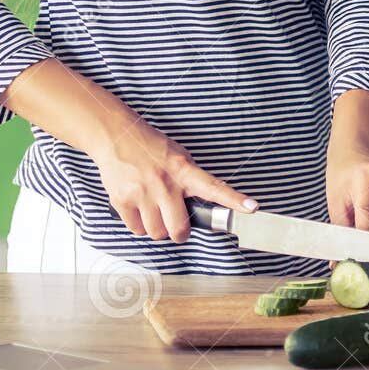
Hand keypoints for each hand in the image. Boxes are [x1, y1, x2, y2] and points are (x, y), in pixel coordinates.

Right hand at [90, 118, 257, 242]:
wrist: (117, 136)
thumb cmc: (151, 147)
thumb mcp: (179, 156)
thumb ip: (191, 179)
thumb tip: (204, 205)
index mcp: (184, 169)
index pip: (214, 187)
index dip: (234, 199)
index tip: (251, 207)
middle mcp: (164, 183)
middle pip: (179, 229)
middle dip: (180, 233)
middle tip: (179, 226)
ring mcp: (142, 193)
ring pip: (157, 233)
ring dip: (158, 229)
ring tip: (155, 210)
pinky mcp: (122, 201)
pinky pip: (136, 230)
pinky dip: (140, 226)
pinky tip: (140, 209)